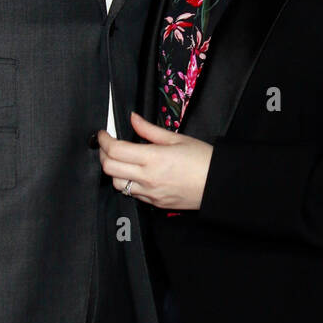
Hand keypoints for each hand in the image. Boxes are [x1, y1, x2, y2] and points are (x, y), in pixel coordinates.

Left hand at [98, 111, 212, 210]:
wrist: (219, 184)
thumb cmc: (204, 160)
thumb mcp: (177, 138)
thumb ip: (149, 130)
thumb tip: (134, 119)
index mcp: (153, 158)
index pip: (115, 150)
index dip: (104, 140)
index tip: (103, 134)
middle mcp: (148, 178)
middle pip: (109, 168)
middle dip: (102, 154)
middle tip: (106, 145)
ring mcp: (150, 193)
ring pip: (117, 184)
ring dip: (113, 171)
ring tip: (120, 160)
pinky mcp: (155, 203)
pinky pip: (132, 194)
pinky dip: (128, 183)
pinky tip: (135, 174)